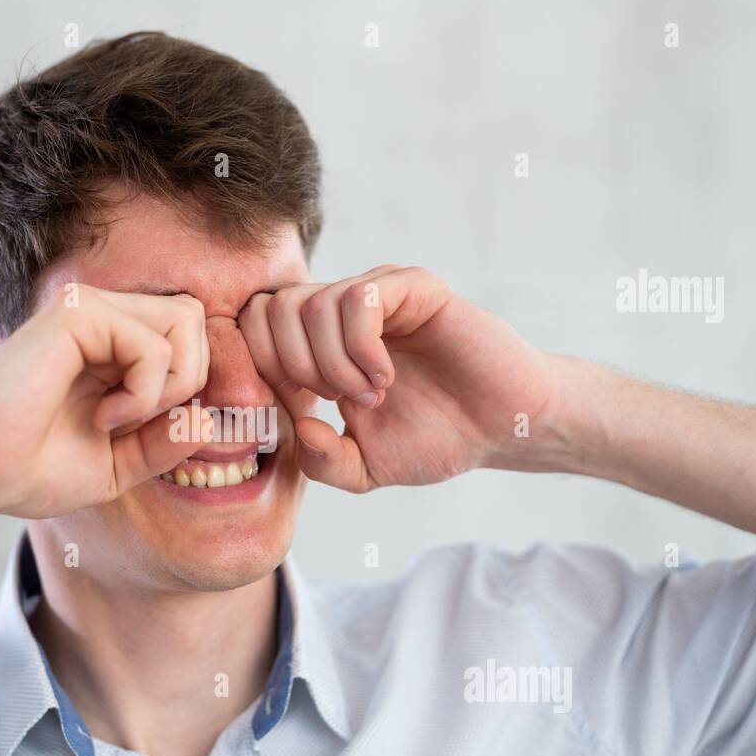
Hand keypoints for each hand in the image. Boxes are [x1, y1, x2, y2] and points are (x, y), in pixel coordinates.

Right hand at [0, 285, 212, 517]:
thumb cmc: (31, 468)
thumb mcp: (121, 465)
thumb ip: (167, 442)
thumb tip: (209, 419)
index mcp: (113, 343)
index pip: (191, 338)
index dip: (190, 388)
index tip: (151, 433)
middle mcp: (104, 315)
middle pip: (196, 320)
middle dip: (190, 380)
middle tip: (143, 423)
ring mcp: (91, 308)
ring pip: (188, 322)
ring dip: (169, 387)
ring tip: (118, 421)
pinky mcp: (78, 313)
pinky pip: (155, 345)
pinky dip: (144, 393)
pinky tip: (103, 418)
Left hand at [239, 265, 559, 490]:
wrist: (502, 427)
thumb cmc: (437, 439)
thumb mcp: (362, 468)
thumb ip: (320, 461)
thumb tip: (298, 427)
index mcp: (319, 343)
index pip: (253, 328)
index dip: (265, 374)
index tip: (306, 411)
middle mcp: (341, 310)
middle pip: (271, 309)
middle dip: (293, 367)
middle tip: (336, 402)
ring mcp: (376, 293)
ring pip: (312, 306)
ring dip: (333, 364)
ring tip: (371, 395)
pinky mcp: (413, 287)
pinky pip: (359, 298)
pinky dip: (361, 348)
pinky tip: (385, 378)